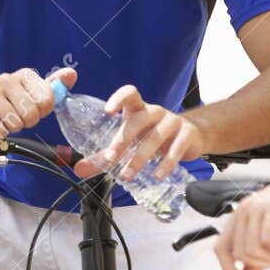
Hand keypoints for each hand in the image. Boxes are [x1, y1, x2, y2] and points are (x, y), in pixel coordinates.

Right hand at [0, 66, 72, 142]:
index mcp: (24, 75)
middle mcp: (6, 80)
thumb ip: (55, 86)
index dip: (43, 111)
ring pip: (14, 123)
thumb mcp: (34, 93)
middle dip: (28, 121)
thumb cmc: (12, 102)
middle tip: (20, 117)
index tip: (36, 109)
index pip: (46, 99)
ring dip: (13, 128)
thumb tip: (72, 74)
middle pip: (30, 113)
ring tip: (7, 120)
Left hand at [76, 85, 202, 180]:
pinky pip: (175, 149)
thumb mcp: (130, 142)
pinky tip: (157, 176)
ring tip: (127, 176)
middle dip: (122, 141)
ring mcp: (172, 121)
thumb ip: (104, 155)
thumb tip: (79, 169)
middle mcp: (155, 111)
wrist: (191, 137)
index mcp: (138, 108)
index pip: (129, 93)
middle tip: (110, 159)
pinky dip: (165, 163)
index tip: (107, 110)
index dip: (119, 98)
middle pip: (137, 121)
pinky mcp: (187, 134)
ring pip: (154, 138)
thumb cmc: (152, 136)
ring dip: (139, 158)